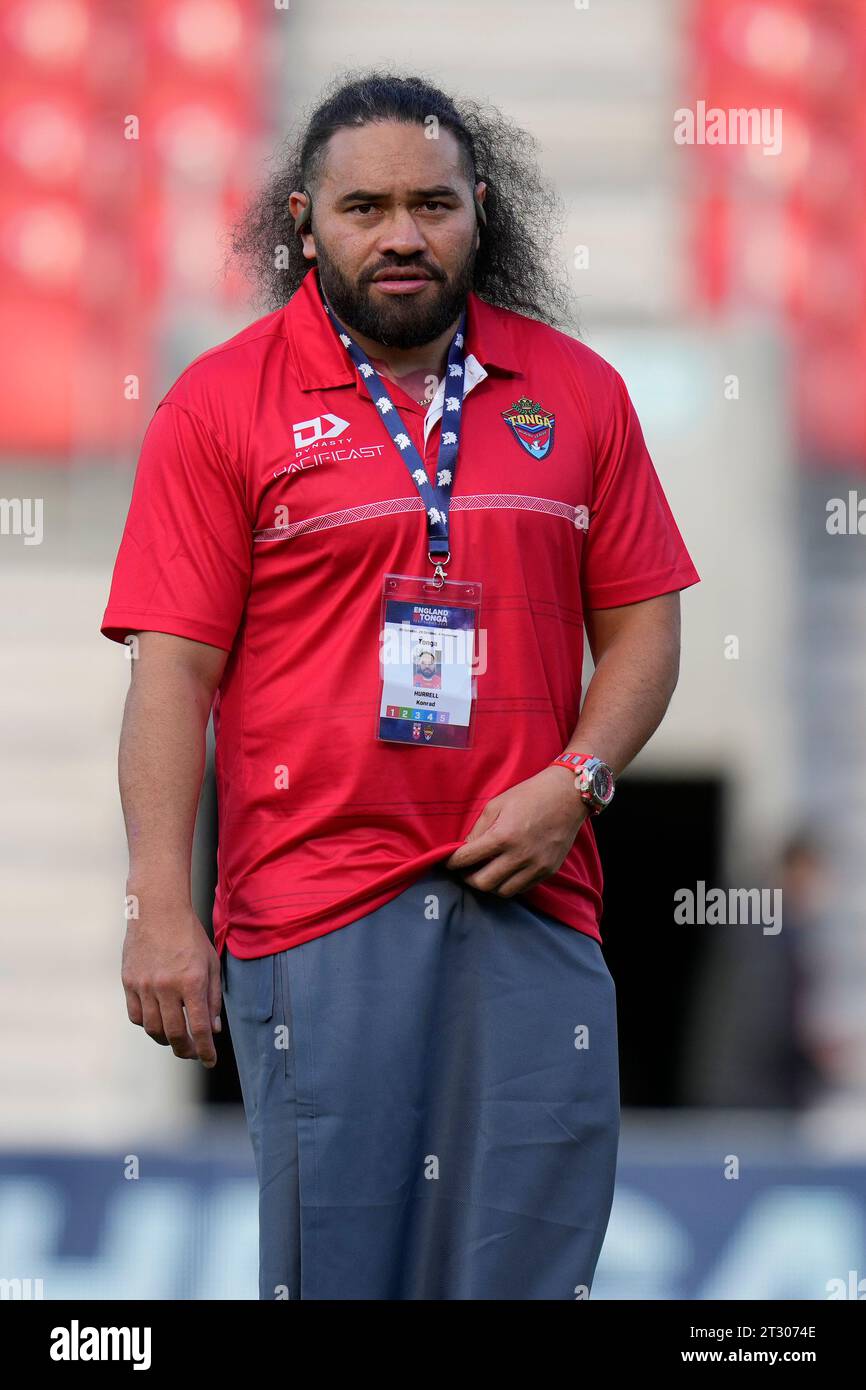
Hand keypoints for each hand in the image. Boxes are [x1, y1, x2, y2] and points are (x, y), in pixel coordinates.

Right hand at [122, 902, 221, 1067]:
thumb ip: (212, 998)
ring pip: (153, 1029)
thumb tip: (213, 1030)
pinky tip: (157, 1021)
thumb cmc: (189, 936)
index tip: (210, 1061)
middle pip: (174, 1034)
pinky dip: (147, 1024)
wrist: (158, 910)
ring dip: (166, 1039)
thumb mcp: (210, 963)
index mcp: (191, 981)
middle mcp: (166, 986)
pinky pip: (136, 1016)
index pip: (198, 1028)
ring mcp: (144, 985)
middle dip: (186, 1051)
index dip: (205, 1050)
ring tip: (176, 1038)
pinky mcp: (128, 982)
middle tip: (193, 1054)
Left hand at [444, 766, 588, 896]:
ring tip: (485, 872)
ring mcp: (536, 866)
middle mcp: (519, 855)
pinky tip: (505, 871)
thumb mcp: (497, 805)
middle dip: (468, 878)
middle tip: (465, 870)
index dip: (452, 863)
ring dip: (489, 884)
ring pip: (502, 891)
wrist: (567, 796)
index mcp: (503, 836)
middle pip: (483, 883)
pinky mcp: (548, 871)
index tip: (448, 862)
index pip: (467, 859)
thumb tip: (464, 849)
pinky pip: (522, 888)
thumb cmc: (529, 795)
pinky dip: (509, 884)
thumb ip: (478, 830)